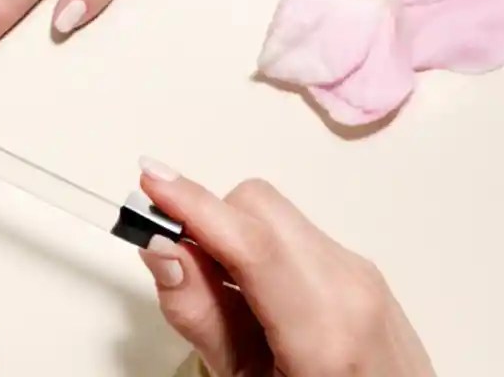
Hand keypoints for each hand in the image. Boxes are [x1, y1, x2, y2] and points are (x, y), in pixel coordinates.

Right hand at [136, 159, 434, 375]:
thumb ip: (200, 316)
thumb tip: (162, 250)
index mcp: (325, 331)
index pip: (251, 243)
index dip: (195, 205)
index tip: (150, 180)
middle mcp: (350, 286)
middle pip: (258, 206)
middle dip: (209, 221)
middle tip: (179, 265)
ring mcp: (361, 271)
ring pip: (274, 214)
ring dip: (231, 235)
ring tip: (222, 293)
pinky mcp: (359, 265)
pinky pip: (293, 229)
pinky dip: (258, 245)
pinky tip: (253, 292)